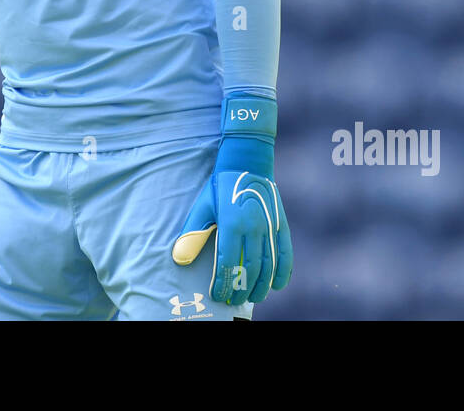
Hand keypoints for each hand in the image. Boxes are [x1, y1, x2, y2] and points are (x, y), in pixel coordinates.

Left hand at [171, 95, 292, 304]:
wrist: (247, 163)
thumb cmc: (220, 187)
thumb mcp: (203, 207)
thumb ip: (192, 234)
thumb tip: (178, 259)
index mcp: (231, 224)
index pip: (227, 263)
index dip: (223, 283)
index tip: (218, 296)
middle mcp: (253, 227)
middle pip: (249, 269)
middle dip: (241, 288)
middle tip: (234, 300)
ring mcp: (270, 226)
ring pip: (269, 265)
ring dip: (261, 285)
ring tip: (253, 297)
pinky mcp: (281, 224)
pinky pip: (285, 253)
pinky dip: (283, 271)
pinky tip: (278, 285)